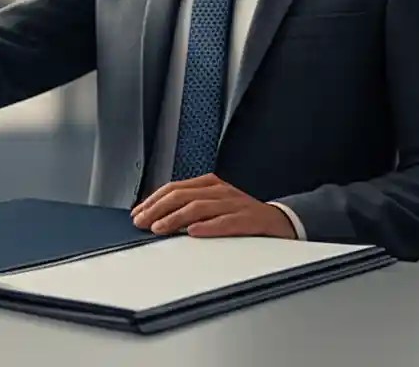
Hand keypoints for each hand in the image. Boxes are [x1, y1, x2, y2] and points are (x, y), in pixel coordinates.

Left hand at [130, 173, 294, 238]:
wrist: (280, 222)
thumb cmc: (241, 216)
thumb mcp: (213, 206)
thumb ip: (188, 208)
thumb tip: (155, 218)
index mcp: (209, 184)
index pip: (174, 188)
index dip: (153, 201)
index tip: (137, 213)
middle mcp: (220, 190)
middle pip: (182, 196)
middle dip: (158, 209)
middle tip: (142, 222)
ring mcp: (235, 203)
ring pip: (199, 207)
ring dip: (175, 218)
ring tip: (159, 228)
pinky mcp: (250, 219)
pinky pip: (226, 221)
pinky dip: (208, 227)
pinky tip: (194, 232)